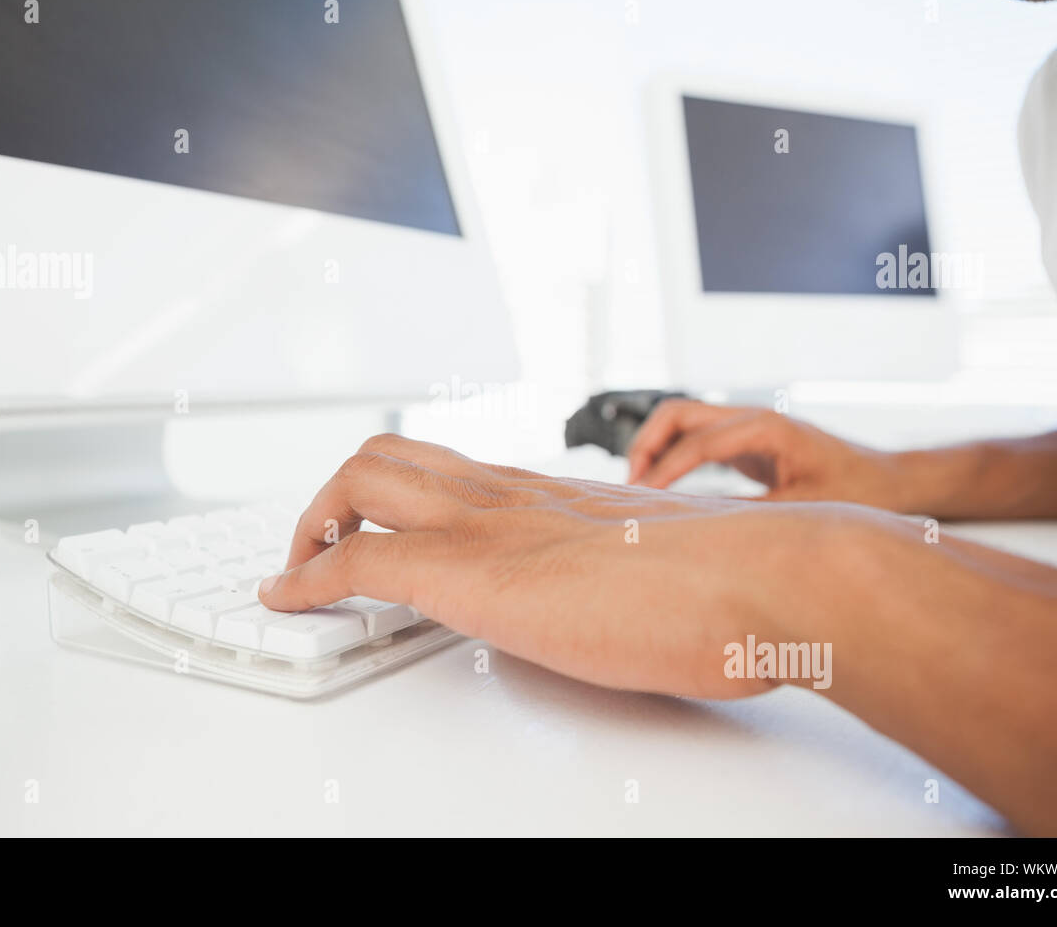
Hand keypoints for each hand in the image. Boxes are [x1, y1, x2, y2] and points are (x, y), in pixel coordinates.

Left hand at [258, 434, 837, 696]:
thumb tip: (641, 602)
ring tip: (301, 572)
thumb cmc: (739, 578)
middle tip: (325, 548)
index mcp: (554, 495)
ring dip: (314, 526)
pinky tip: (290, 602)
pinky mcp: (472, 571)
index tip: (378, 529)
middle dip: (338, 499)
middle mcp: (511, 494)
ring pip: (361, 478)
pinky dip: (307, 578)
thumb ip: (635, 570)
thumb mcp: (669, 566)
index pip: (451, 469)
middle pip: (390, 454)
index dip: (397, 495)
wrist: (766, 578)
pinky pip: (358, 557)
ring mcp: (489, 524)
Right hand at [626, 399, 902, 507]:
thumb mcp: (802, 508)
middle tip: (630, 486)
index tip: (641, 498)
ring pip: (681, 420)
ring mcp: (748, 425)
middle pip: (676, 413)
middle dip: (645, 445)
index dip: (663, 470)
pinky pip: (696, 437)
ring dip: (654, 446)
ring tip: (640, 486)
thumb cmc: (856, 491)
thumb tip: (698, 524)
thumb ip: (748, 512)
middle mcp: (751, 417)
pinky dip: (672, 454)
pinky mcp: (747, 441)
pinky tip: (663, 485)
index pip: (695, 443)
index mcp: (765, 428)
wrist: (889, 480)